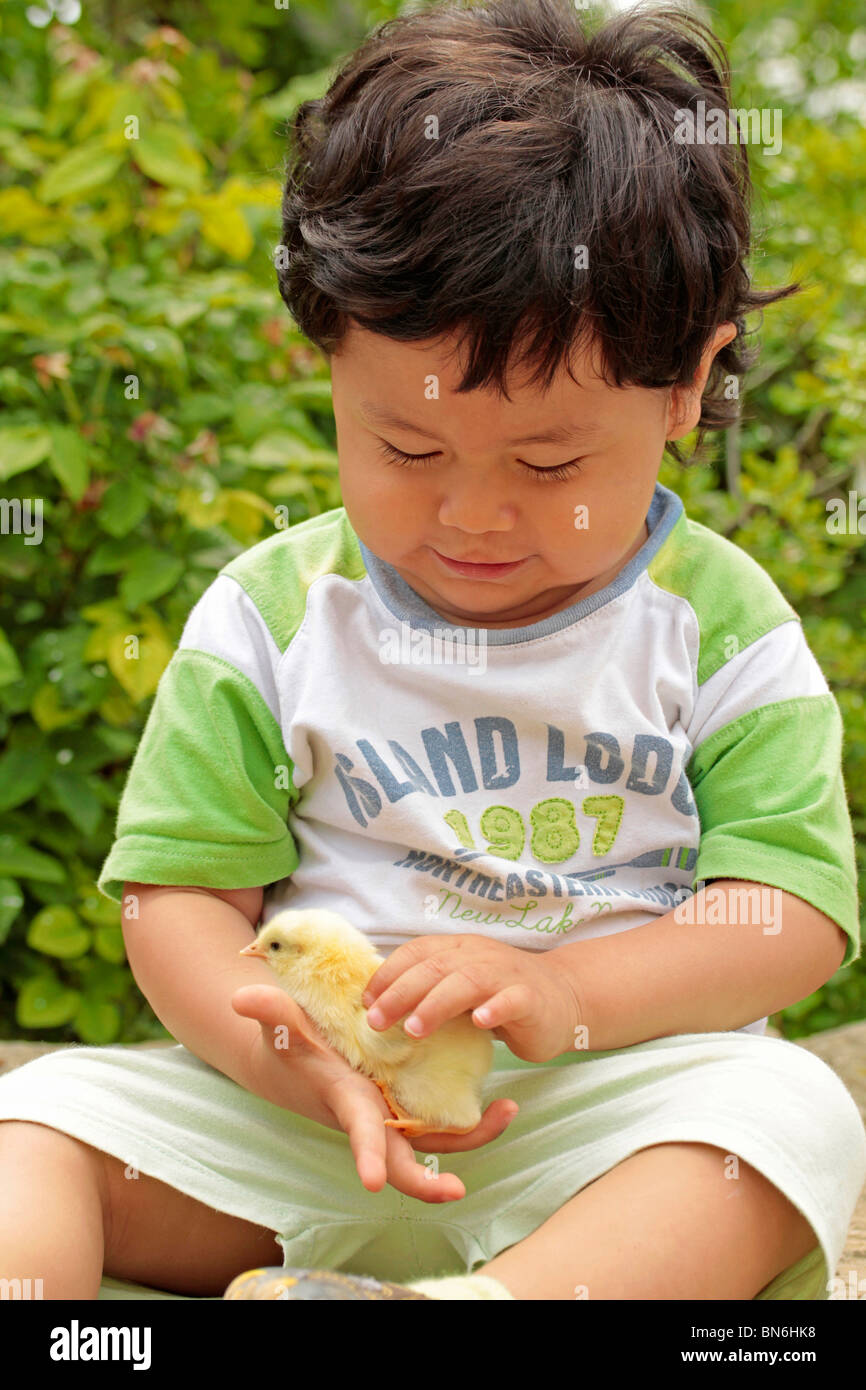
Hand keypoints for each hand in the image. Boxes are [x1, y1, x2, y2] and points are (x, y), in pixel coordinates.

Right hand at [231, 984, 517, 1203]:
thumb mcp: (283, 1024)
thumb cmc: (293, 1040)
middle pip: (402, 1163)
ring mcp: (396, 1115)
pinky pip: (446, 1121)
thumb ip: (270, 1013)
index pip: (357, 1134)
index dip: (364, 1156)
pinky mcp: (411, 1105)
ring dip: (472, 1137)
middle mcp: (374, 1118)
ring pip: (435, 1140)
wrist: (301, 1055)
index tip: (373, 1182)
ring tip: (508, 1111)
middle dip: (427, 1182)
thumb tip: (241, 999)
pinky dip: (473, 1119)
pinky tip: (503, 1101)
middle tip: (455, 1190)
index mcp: (346, 1102)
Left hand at [362, 935, 578, 1062]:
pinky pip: (510, 1000)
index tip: (365, 1002)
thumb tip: (379, 1007)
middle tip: (376, 1022)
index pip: (416, 952)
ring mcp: (506, 975)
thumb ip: (430, 990)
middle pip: (435, 967)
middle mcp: (479, 955)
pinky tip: (479, 1022)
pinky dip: (494, 1008)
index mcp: (458, 949)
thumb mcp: (460, 987)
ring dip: (437, 1004)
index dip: (388, 974)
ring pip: (467, 981)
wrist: (563, 997)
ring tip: (414, 1030)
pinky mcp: (530, 999)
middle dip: (400, 993)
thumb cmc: (500, 996)